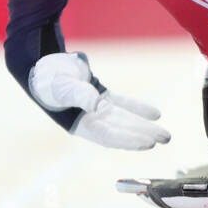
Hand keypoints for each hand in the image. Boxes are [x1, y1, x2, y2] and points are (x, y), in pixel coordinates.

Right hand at [28, 52, 170, 150]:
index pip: (110, 136)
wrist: (41, 65)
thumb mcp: (63, 87)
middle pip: (123, 131)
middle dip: (143, 135)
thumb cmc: (47, 79)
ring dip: (144, 126)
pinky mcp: (100, 96)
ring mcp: (97, 109)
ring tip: (165, 134)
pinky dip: (137, 108)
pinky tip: (155, 114)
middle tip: (166, 138)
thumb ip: (81, 95)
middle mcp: (91, 121)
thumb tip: (96, 105)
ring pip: (126, 120)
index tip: (148, 143)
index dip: (129, 140)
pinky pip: (123, 104)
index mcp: (80, 124)